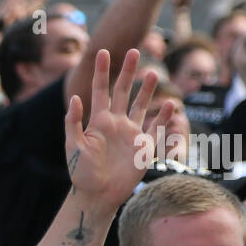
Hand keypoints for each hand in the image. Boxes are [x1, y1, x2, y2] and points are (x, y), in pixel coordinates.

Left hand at [65, 49, 171, 209]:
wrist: (98, 195)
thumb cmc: (81, 173)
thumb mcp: (73, 147)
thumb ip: (73, 123)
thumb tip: (76, 98)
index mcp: (98, 122)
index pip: (100, 90)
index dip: (103, 72)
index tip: (104, 52)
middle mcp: (116, 124)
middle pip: (123, 92)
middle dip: (128, 72)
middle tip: (134, 51)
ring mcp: (131, 134)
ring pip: (141, 106)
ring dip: (147, 90)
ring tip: (153, 73)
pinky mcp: (144, 147)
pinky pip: (156, 128)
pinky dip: (164, 117)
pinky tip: (171, 103)